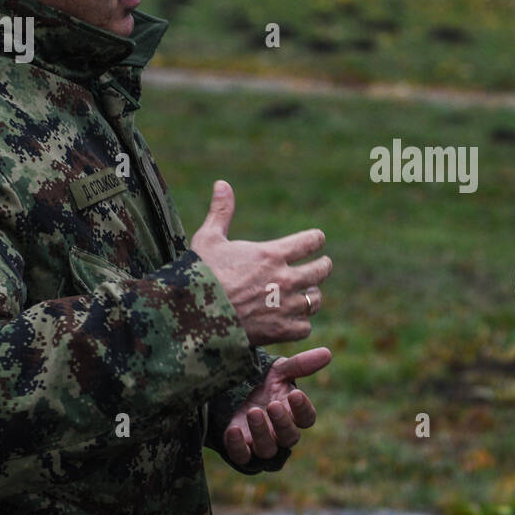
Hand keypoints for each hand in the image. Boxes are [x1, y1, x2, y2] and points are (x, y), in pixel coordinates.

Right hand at [191, 180, 331, 344]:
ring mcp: (284, 306)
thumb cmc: (199, 275)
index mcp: (272, 254)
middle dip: (323, 266)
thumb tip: (222, 183)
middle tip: (321, 266)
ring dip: (313, 296)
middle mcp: (284, 279)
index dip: (316, 239)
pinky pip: (305, 327)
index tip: (316, 240)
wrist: (191, 316)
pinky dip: (301, 324)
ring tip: (308, 294)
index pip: (311, 241)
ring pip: (315, 300)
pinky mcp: (280, 331)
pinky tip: (293, 320)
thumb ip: (221, 212)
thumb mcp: (208, 239)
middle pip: (322, 270)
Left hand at [222, 348, 330, 465]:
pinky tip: (233, 430)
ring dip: (261, 433)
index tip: (295, 394)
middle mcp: (280, 432)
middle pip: (290, 437)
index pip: (307, 418)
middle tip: (272, 405)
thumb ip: (300, 364)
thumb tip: (327, 353)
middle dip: (282, 422)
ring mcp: (261, 443)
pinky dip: (238, 447)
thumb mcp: (279, 370)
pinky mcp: (240, 450)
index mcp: (293, 413)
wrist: (230, 392)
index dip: (303, 409)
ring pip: (268, 450)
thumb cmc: (262, 382)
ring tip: (253, 411)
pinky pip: (243, 457)